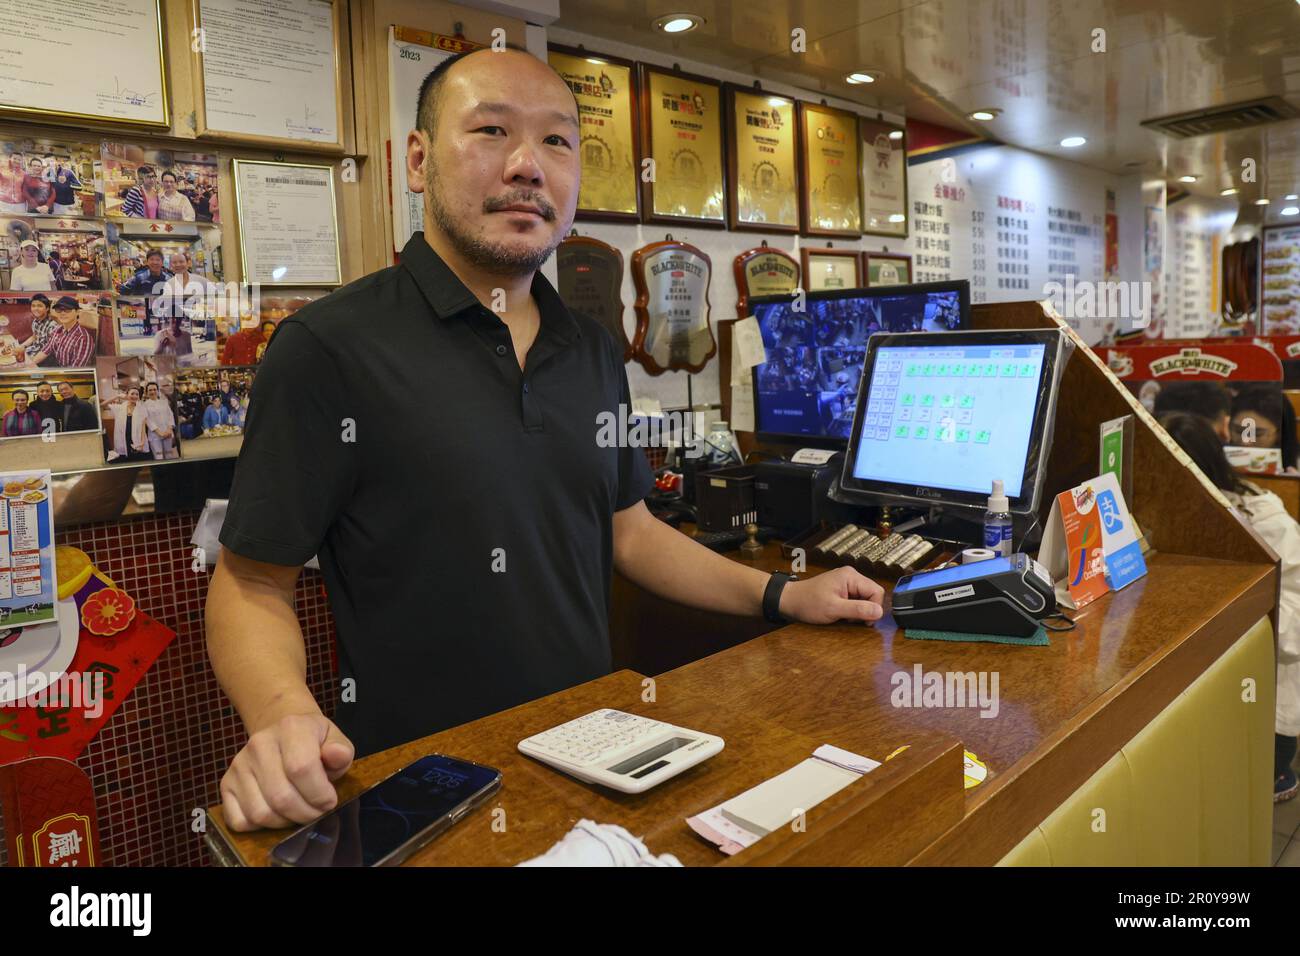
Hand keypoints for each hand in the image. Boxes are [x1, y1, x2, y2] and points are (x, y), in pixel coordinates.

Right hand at [221, 711, 354, 831]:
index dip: (319, 793)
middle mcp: (259, 744)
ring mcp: (239, 765)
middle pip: (281, 797)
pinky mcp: (226, 784)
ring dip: (285, 822)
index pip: (301, 768)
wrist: (283, 731)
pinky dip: (260, 827)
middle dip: (306, 814)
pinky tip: (277, 813)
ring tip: (299, 812)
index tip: (330, 800)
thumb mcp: (335, 740)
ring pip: (260, 813)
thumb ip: (341, 751)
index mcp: (290, 727)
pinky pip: (239, 820)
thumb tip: (335, 756)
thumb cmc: (314, 741)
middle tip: (317, 811)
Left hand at [778, 565, 884, 624]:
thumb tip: (880, 612)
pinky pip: (856, 600)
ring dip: (857, 611)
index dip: (874, 608)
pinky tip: (840, 614)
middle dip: (865, 610)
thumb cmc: (808, 603)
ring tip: (843, 616)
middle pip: (872, 595)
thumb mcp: (834, 609)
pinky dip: (851, 610)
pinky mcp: (842, 589)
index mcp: (850, 576)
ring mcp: (846, 582)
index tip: (863, 621)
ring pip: (864, 599)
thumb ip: (858, 610)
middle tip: (849, 619)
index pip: (877, 591)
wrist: (789, 601)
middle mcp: (851, 576)